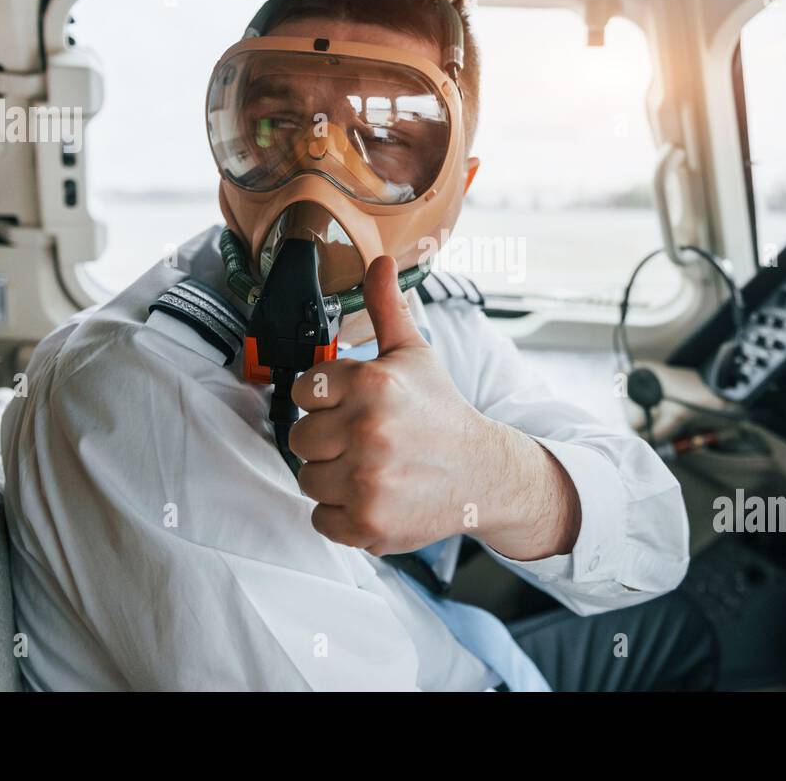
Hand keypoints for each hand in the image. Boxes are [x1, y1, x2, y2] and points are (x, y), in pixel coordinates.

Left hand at [289, 256, 579, 558]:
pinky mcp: (368, 524)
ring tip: (371, 468)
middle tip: (365, 441)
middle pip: (300, 437)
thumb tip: (379, 261)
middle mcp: (367, 430)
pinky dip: (342, 515)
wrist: (485, 474)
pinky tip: (374, 496)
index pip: (305, 389)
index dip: (326, 399)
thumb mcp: (415, 355)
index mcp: (372, 383)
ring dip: (333, 478)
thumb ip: (387, 309)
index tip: (353, 406)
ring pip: (308, 479)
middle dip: (328, 440)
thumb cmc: (441, 413)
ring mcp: (366, 481)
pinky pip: (321, 519)